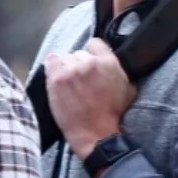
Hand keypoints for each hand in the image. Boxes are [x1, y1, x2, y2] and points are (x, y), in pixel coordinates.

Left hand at [42, 38, 137, 160]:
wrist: (97, 135)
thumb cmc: (113, 115)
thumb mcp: (127, 88)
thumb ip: (116, 69)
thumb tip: (108, 62)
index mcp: (109, 62)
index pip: (94, 43)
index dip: (92, 54)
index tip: (91, 65)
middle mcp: (90, 63)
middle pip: (78, 53)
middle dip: (79, 65)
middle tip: (81, 82)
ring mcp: (71, 70)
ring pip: (64, 59)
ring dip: (66, 69)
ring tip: (70, 86)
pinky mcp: (56, 80)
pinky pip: (50, 62)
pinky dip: (53, 68)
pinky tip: (57, 79)